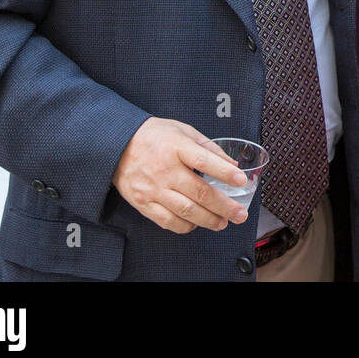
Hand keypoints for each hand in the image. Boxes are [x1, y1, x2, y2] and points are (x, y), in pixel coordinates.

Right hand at [111, 117, 249, 233]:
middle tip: (239, 215)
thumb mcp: (182, 131)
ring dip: (208, 220)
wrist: (117, 145)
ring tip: (222, 223)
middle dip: (224, 206)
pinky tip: (197, 224)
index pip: (204, 161)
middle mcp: (165, 170)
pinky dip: (185, 226)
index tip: (241, 181)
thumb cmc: (155, 136)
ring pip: (186, 211)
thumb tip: (231, 165)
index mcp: (176, 147)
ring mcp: (153, 189)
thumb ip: (208, 147)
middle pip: (199, 193)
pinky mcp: (143, 203)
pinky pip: (167, 221)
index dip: (224, 173)